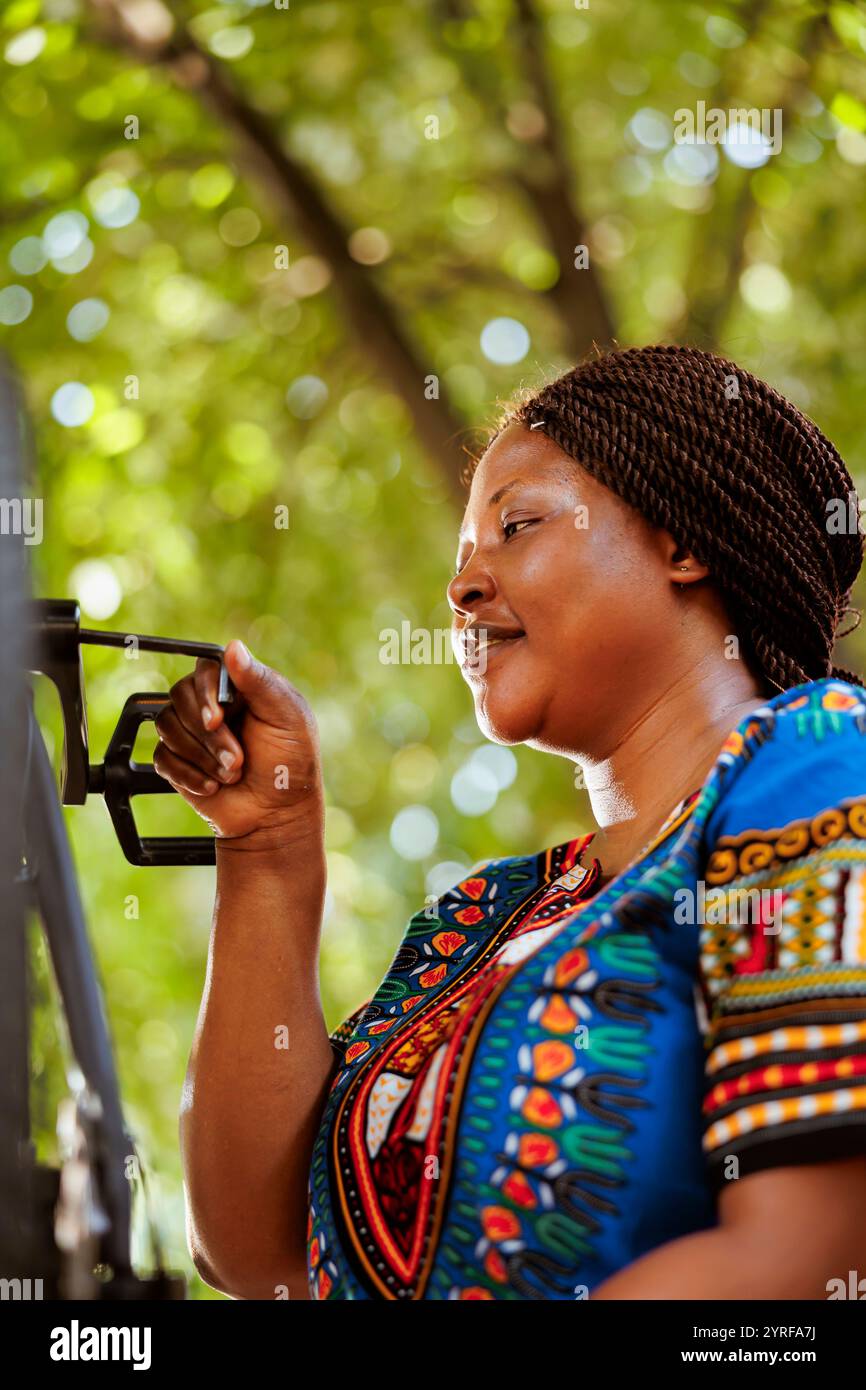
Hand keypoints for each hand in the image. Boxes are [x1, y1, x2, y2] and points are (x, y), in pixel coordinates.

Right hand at [152, 639, 323, 846]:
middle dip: (208, 735)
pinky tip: (213, 785)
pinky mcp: (177, 761)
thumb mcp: (287, 718)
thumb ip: (260, 681)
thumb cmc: (290, 764)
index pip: (204, 668)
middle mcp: (211, 704)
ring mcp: (191, 733)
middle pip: (179, 696)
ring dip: (201, 756)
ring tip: (232, 773)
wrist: (275, 815)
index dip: (203, 693)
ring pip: (166, 725)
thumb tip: (233, 647)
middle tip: (237, 759)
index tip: (217, 719)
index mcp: (238, 687)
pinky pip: (161, 757)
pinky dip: (188, 774)